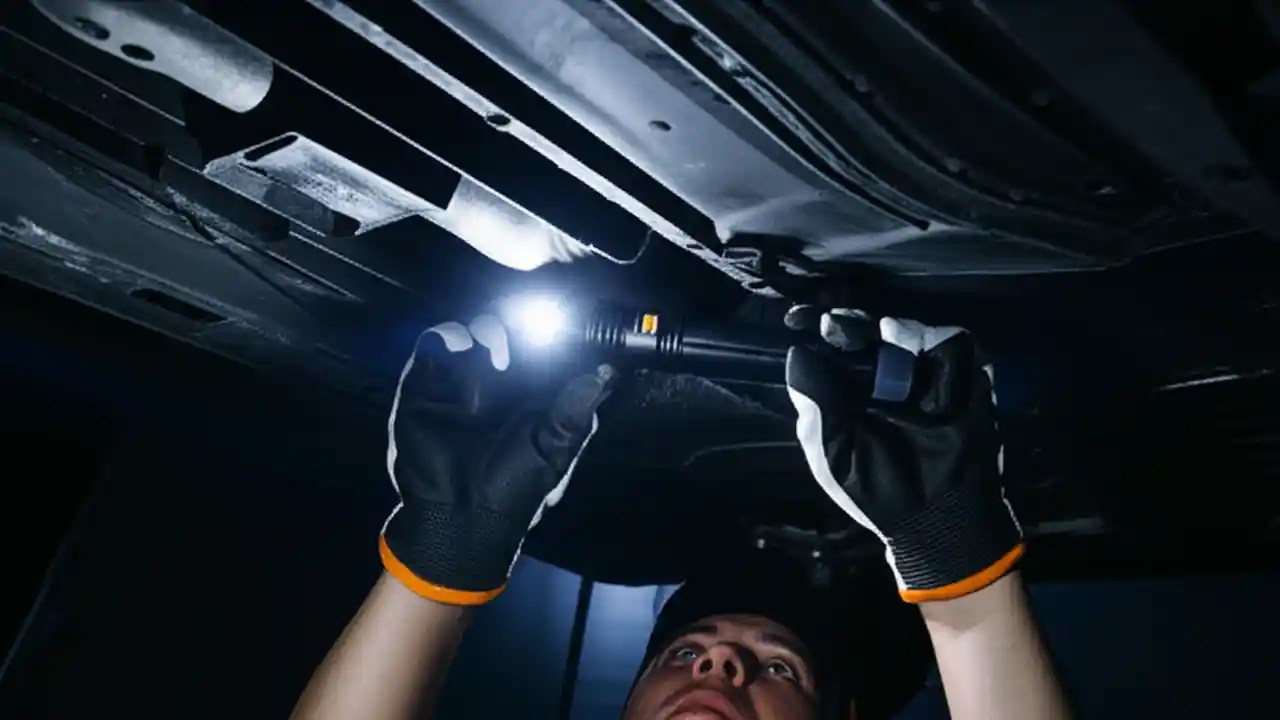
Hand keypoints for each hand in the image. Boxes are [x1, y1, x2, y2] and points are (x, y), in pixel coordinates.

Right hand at [380, 314, 615, 604]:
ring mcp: (460, 380)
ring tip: (503, 354)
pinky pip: (435, 341)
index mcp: (528, 396)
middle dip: (519, 321)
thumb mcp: (555, 449)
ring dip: (491, 327)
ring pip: (474, 328)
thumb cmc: (513, 489)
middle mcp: (495, 383)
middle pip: (508, 330)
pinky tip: (468, 350)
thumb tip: (605, 374)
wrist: (461, 517)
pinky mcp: (426, 382)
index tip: (561, 327)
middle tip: (530, 329)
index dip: (550, 334)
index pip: (540, 348)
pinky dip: (451, 334)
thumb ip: (577, 411)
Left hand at [784, 308, 1022, 602]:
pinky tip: (912, 354)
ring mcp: (923, 374)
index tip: (799, 320)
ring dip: (888, 331)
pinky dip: (931, 343)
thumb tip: (797, 353)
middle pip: (865, 330)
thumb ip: (811, 402)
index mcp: (849, 394)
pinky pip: (950, 341)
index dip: (816, 330)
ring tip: (879, 340)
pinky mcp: (963, 375)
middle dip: (849, 323)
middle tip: (836, 324)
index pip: (831, 349)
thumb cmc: (876, 490)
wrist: (934, 518)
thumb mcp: (829, 449)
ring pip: (904, 329)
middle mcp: (884, 378)